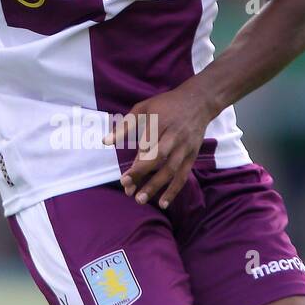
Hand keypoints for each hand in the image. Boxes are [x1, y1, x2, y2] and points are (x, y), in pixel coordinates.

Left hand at [102, 79, 215, 208]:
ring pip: (171, 169)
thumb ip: (125, 125)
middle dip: (143, 175)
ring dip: (156, 186)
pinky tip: (163, 203)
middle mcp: (174, 136)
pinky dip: (174, 190)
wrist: (199, 101)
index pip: (147, 146)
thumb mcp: (144, 108)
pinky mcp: (192, 155)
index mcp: (160, 123)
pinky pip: (183, 175)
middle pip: (158, 159)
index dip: (136, 164)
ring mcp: (185, 147)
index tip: (123, 178)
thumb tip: (105, 141)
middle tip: (128, 191)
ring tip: (140, 199)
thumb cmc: (166, 104)